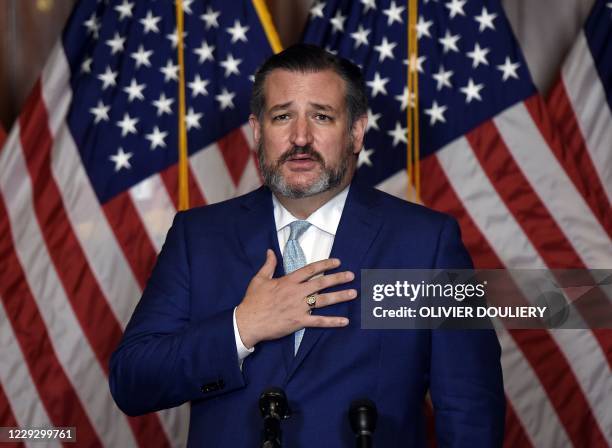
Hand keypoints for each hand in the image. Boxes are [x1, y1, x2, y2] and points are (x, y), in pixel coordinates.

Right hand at [235, 249, 356, 348]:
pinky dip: (332, 322)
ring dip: (340, 296)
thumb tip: (270, 251)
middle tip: (351, 276)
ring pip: (323, 301)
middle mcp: (296, 292)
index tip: (337, 262)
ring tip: (353, 293)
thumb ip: (268, 265)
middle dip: (338, 279)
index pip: (310, 270)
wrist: (248, 322)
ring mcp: (299, 308)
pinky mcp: (299, 322)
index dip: (325, 265)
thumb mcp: (259, 279)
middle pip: (321, 283)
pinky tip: (345, 321)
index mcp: (288, 281)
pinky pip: (319, 322)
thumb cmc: (253, 301)